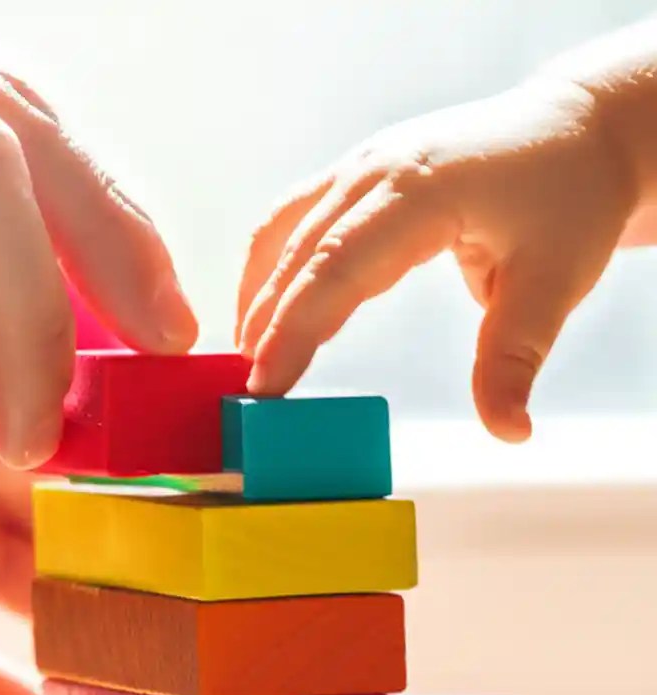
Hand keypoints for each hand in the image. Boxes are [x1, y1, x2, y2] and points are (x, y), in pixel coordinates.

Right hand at [235, 79, 634, 440]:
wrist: (583, 126)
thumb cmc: (573, 195)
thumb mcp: (556, 281)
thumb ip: (514, 357)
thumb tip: (507, 431)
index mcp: (419, 191)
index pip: (335, 267)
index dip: (292, 329)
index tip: (265, 383)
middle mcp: (376, 168)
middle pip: (297, 253)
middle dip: (265, 323)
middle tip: (247, 388)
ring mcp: (362, 162)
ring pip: (283, 230)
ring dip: (259, 292)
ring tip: (249, 354)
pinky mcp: (359, 168)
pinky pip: (294, 214)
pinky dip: (272, 263)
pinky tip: (267, 304)